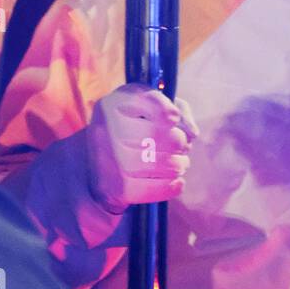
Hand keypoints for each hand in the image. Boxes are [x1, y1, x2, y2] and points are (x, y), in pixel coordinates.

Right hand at [85, 85, 198, 213]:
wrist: (96, 168)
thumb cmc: (131, 129)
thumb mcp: (147, 107)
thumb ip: (176, 107)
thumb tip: (192, 132)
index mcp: (114, 104)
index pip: (150, 100)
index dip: (168, 111)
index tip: (174, 120)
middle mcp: (109, 130)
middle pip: (161, 135)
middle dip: (180, 142)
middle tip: (181, 146)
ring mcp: (113, 161)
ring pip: (164, 163)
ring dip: (180, 164)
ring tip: (178, 163)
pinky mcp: (120, 188)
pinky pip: (159, 188)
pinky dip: (174, 185)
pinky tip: (175, 180)